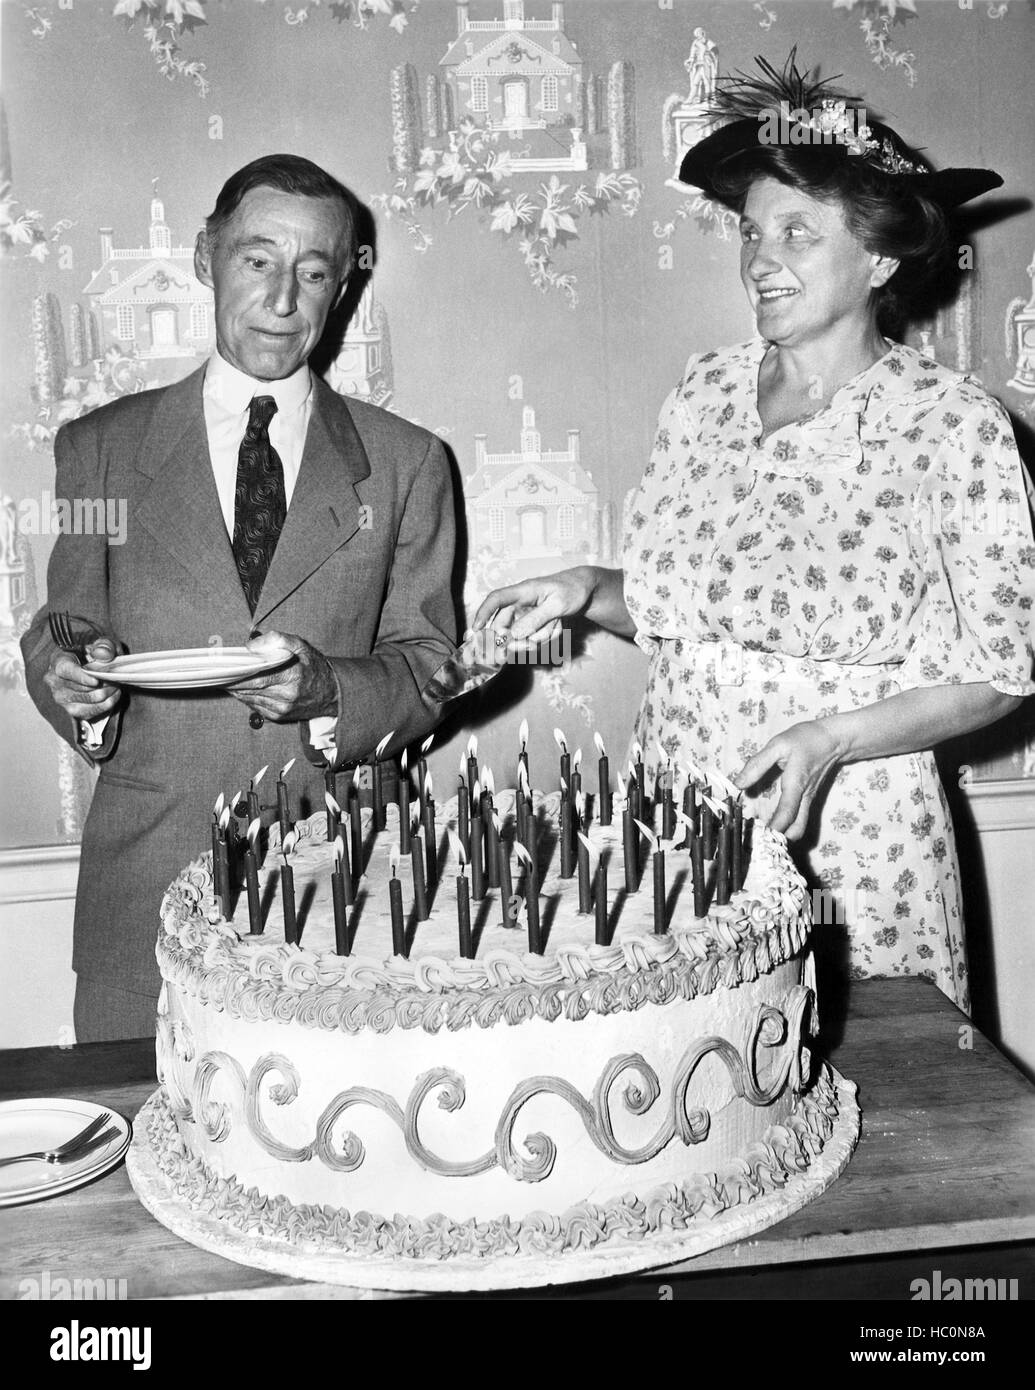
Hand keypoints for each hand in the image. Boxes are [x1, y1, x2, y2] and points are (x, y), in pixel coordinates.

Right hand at [44, 637, 122, 721]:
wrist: (89, 668)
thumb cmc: (94, 654)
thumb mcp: (102, 643)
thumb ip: (104, 645)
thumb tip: (103, 654)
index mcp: (58, 660)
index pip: (65, 670)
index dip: (81, 677)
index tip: (96, 681)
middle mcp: (55, 681)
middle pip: (81, 688)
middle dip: (103, 683)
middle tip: (115, 677)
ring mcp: (61, 698)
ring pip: (91, 700)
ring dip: (108, 693)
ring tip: (115, 684)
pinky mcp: (72, 710)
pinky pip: (94, 711)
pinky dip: (108, 703)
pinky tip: (113, 694)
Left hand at [227, 631, 336, 722]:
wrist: (332, 692)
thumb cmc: (314, 666)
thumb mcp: (301, 645)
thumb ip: (277, 640)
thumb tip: (251, 646)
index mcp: (292, 677)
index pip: (257, 678)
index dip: (237, 674)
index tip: (222, 668)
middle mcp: (287, 696)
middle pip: (250, 689)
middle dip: (231, 681)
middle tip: (217, 672)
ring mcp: (282, 709)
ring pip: (249, 698)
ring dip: (236, 689)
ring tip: (225, 678)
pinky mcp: (278, 716)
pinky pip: (254, 706)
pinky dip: (245, 696)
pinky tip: (241, 687)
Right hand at [472, 567, 594, 647]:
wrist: (584, 589)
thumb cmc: (571, 590)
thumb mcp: (558, 605)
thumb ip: (537, 619)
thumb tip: (515, 634)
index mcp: (523, 591)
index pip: (496, 599)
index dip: (483, 613)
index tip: (476, 629)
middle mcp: (520, 603)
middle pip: (505, 625)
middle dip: (515, 640)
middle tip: (530, 648)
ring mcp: (526, 614)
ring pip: (523, 635)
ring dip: (540, 636)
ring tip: (557, 623)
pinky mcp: (533, 623)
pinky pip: (535, 637)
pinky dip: (547, 636)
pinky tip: (558, 625)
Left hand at [732, 720, 842, 839]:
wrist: (833, 739)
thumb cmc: (805, 739)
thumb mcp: (778, 745)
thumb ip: (757, 764)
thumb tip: (738, 784)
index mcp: (796, 785)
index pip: (787, 813)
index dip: (774, 828)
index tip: (759, 836)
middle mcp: (804, 797)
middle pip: (797, 831)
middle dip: (779, 839)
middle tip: (758, 837)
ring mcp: (809, 800)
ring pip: (799, 827)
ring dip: (784, 834)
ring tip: (762, 832)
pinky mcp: (808, 799)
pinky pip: (799, 819)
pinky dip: (787, 826)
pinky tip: (771, 823)